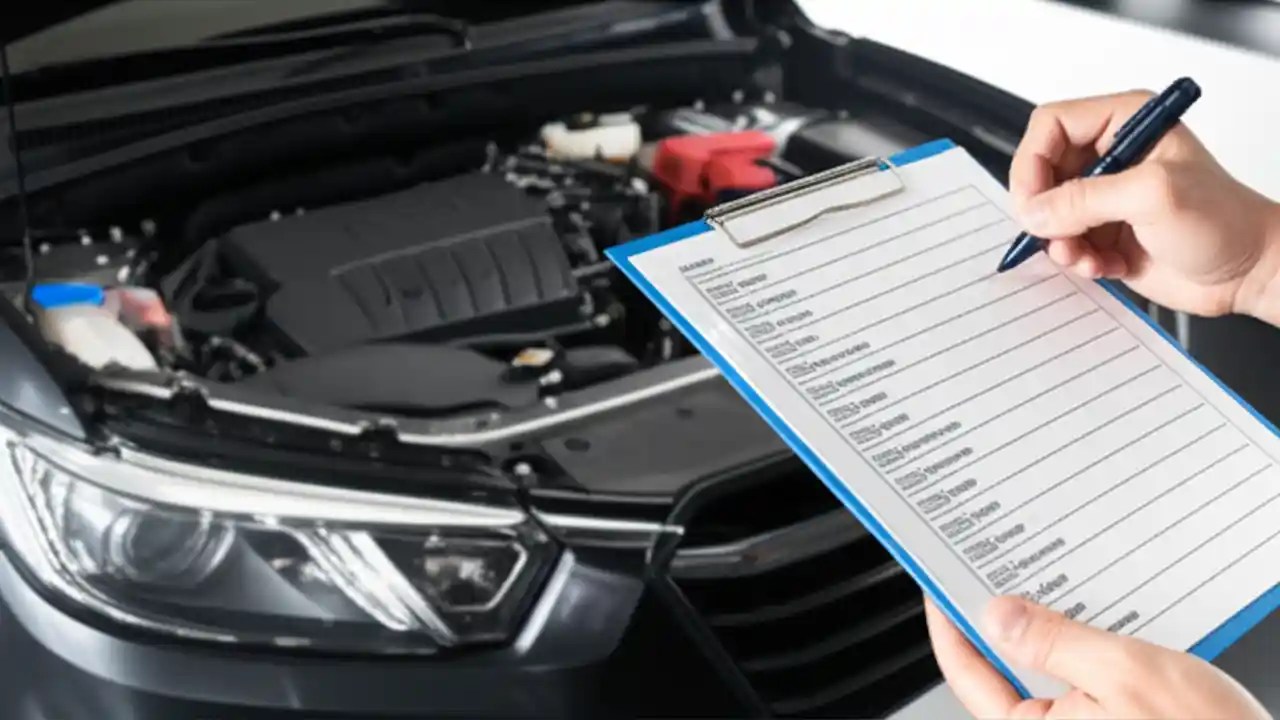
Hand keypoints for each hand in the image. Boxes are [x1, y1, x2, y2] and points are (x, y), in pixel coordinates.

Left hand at [924, 596, 1270, 718]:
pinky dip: (1075, 653)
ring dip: (1042, 636)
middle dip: (999, 622)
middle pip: (1001, 673)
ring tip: (1048, 592)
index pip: (964, 673)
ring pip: (1041, 677)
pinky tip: (1089, 627)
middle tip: (995, 572)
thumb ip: (1050, 639)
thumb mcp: (1121, 669)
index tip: (939, 585)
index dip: (948, 623)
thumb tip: (994, 614)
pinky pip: (1075, 688)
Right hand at [1010, 90, 1279, 323]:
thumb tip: (1035, 212)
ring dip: (1060, 241)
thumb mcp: (1152, 197)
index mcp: (1124, 124)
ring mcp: (1105, 196)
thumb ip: (1086, 199)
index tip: (1034, 201)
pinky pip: (1063, 242)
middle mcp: (1110, 156)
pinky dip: (1076, 259)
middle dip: (1045, 210)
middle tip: (1058, 234)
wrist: (1246, 271)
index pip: (1051, 125)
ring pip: (1047, 213)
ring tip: (1085, 256)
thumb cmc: (1224, 222)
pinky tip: (1104, 265)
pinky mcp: (1103, 232)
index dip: (1032, 161)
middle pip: (1041, 171)